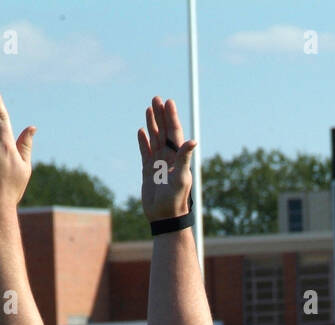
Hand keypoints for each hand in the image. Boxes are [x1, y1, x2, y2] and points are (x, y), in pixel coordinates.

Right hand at [138, 96, 196, 221]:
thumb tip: (193, 140)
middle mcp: (168, 157)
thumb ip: (185, 158)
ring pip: (154, 138)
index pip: (175, 132)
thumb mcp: (181, 177)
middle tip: (156, 98)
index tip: (168, 102)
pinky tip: (141, 131)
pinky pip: (144, 152)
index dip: (171, 117)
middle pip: (164, 131)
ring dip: (151, 124)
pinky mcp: (148, 171)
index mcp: (178, 157)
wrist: (165, 217)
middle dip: (160, 115)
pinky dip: (143, 141)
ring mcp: (158, 163)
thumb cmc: (176, 199)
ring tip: (148, 109)